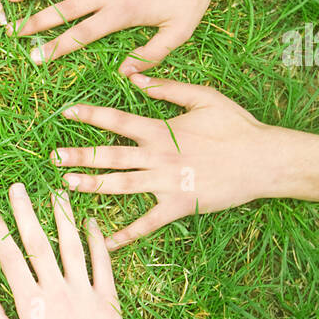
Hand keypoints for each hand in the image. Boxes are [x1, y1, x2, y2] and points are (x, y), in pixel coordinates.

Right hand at [0, 184, 139, 318]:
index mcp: (31, 306)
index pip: (11, 259)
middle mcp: (57, 292)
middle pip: (38, 244)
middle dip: (25, 213)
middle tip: (17, 188)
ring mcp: (84, 293)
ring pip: (71, 246)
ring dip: (62, 218)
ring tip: (55, 193)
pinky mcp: (108, 299)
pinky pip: (102, 263)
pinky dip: (97, 241)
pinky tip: (92, 222)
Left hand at [55, 73, 282, 248]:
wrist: (265, 160)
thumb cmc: (237, 126)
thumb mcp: (204, 97)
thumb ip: (168, 88)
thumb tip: (137, 77)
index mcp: (161, 130)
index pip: (117, 119)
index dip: (90, 115)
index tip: (66, 112)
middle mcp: (158, 157)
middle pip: (110, 155)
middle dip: (79, 155)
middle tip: (53, 157)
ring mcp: (166, 183)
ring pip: (121, 185)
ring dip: (92, 186)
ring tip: (66, 186)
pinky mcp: (179, 206)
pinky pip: (148, 223)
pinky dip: (127, 234)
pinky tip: (107, 242)